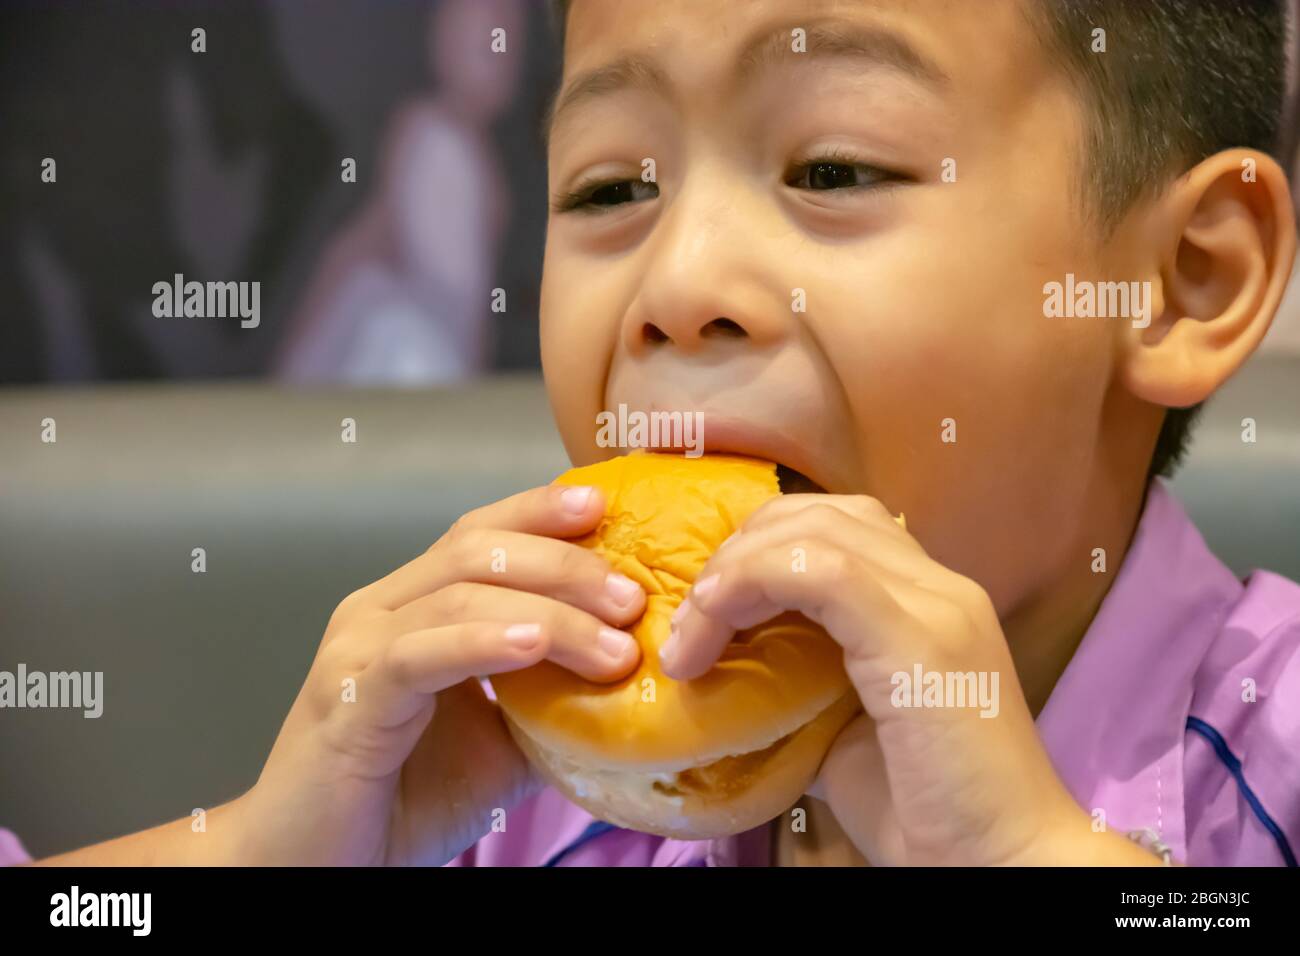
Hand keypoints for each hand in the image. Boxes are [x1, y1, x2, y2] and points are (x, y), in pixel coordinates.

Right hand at [235, 483, 645, 865]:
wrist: (316, 865)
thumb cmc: (404, 799)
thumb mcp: (503, 740)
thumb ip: (553, 699)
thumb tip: (628, 675)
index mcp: (412, 606)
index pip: (480, 534)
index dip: (539, 512)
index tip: (604, 509)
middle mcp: (379, 611)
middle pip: (476, 548)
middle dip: (564, 563)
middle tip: (631, 598)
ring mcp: (359, 649)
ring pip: (458, 595)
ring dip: (549, 613)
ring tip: (611, 641)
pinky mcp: (349, 698)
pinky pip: (420, 654)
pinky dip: (481, 641)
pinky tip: (532, 645)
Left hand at [659, 494, 1156, 865]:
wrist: (1000, 866)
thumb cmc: (926, 815)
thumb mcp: (841, 735)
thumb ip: (800, 690)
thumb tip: (731, 679)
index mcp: (926, 603)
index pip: (837, 527)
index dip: (760, 550)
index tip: (708, 610)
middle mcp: (938, 587)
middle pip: (820, 514)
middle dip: (738, 550)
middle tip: (691, 616)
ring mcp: (937, 604)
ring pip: (813, 531)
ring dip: (732, 572)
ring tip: (690, 633)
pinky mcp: (920, 635)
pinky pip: (820, 572)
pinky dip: (748, 588)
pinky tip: (709, 637)